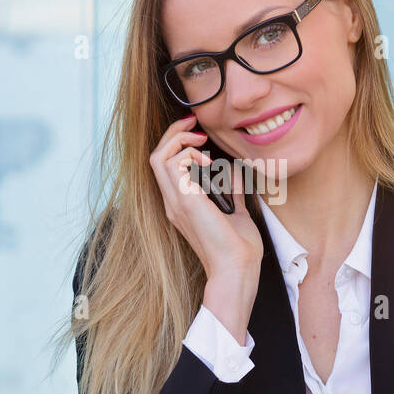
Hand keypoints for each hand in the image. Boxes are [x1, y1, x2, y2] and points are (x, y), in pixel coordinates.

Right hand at [149, 113, 261, 338]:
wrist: (236, 269)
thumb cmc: (238, 248)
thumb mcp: (235, 213)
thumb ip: (230, 194)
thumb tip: (233, 176)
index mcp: (182, 205)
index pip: (166, 167)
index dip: (176, 144)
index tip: (198, 133)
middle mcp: (173, 202)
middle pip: (156, 156)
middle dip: (173, 133)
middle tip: (193, 124)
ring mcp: (175, 202)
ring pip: (158, 157)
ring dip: (178, 140)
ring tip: (200, 139)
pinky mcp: (185, 201)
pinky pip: (171, 164)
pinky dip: (187, 153)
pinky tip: (207, 160)